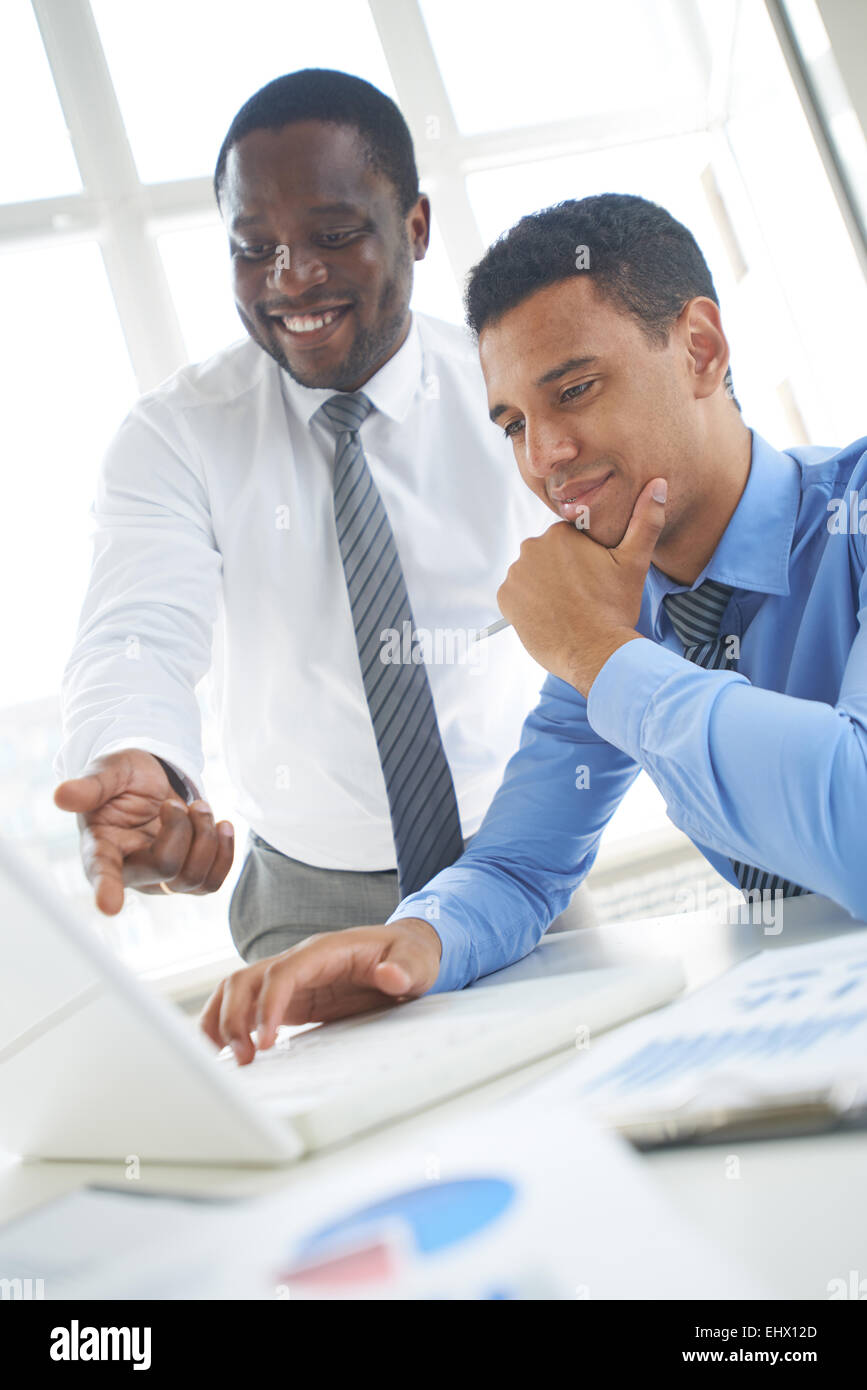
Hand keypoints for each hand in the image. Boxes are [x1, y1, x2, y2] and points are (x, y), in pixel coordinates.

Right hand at [53, 748, 233, 914]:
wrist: (149, 781)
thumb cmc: (122, 780)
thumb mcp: (107, 772)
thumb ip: (90, 786)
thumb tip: (61, 796)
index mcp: (100, 848)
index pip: (101, 872)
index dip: (105, 889)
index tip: (109, 906)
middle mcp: (129, 870)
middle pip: (167, 868)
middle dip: (183, 828)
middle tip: (174, 803)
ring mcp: (159, 879)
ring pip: (194, 879)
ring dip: (208, 837)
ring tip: (200, 808)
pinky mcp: (185, 877)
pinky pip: (212, 883)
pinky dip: (225, 853)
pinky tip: (222, 825)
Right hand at [199, 919, 442, 1063]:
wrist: (408, 954)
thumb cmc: (410, 956)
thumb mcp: (417, 961)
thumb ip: (405, 968)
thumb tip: (390, 977)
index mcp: (325, 951)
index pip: (283, 972)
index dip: (269, 1005)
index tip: (266, 1041)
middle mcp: (299, 962)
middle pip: (246, 979)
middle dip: (234, 1017)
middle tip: (244, 1059)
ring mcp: (291, 980)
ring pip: (237, 990)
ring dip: (222, 1021)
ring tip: (226, 1061)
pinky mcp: (291, 999)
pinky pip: (248, 1007)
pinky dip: (228, 1025)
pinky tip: (225, 1054)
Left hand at [497, 477, 666, 695]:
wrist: (594, 652)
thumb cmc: (615, 607)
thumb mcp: (635, 562)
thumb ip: (645, 520)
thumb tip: (657, 483)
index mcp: (560, 533)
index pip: (568, 540)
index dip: (583, 561)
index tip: (594, 580)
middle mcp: (531, 548)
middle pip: (547, 557)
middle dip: (562, 572)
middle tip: (583, 596)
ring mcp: (515, 574)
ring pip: (532, 576)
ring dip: (544, 588)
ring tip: (567, 608)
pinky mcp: (505, 599)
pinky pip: (516, 596)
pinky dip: (529, 605)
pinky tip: (550, 616)